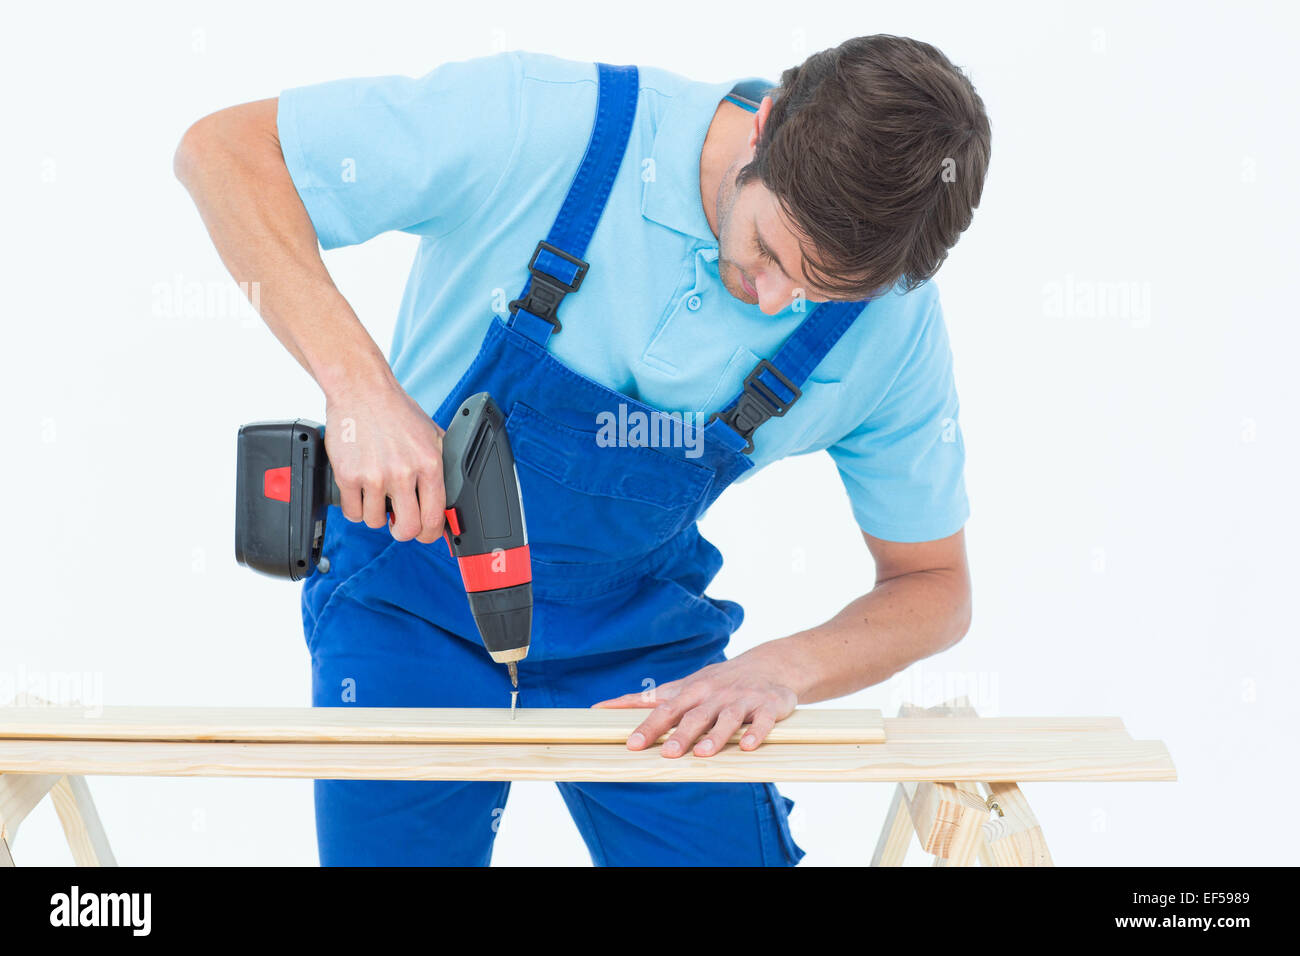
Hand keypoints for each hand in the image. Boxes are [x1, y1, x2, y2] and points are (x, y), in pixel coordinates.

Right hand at [324, 371, 446, 544]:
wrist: (361, 389)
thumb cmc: (396, 410)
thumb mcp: (431, 433)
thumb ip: (442, 461)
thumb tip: (453, 488)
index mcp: (429, 464)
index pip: (434, 516)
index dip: (430, 533)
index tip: (425, 533)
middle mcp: (403, 472)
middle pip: (407, 529)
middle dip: (404, 532)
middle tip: (399, 525)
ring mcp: (374, 476)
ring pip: (376, 522)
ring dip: (377, 516)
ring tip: (377, 497)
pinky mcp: (348, 475)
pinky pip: (352, 512)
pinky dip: (356, 508)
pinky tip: (360, 493)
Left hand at [591, 653, 797, 757]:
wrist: (769, 664)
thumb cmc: (717, 681)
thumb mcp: (682, 686)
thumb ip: (645, 699)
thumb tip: (601, 707)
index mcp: (692, 691)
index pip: (666, 709)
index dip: (649, 727)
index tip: (633, 744)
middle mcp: (715, 695)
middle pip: (695, 716)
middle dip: (682, 734)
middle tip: (668, 754)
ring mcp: (742, 700)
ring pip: (727, 719)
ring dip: (716, 736)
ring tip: (703, 753)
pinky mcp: (768, 707)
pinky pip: (762, 721)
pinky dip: (755, 733)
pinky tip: (748, 746)